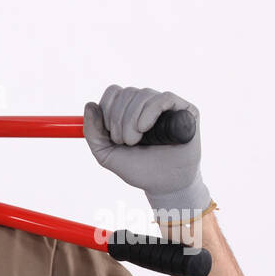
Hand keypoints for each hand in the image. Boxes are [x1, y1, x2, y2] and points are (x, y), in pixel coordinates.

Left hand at [83, 84, 210, 219]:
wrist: (163, 183)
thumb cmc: (137, 167)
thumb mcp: (106, 154)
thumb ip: (93, 132)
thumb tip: (89, 105)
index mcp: (129, 109)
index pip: (113, 92)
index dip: (106, 109)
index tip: (109, 132)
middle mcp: (147, 103)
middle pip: (126, 93)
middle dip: (118, 120)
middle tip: (124, 142)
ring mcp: (166, 105)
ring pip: (142, 95)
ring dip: (132, 120)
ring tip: (134, 141)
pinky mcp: (185, 110)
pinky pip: (163, 98)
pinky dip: (149, 112)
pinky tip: (145, 128)